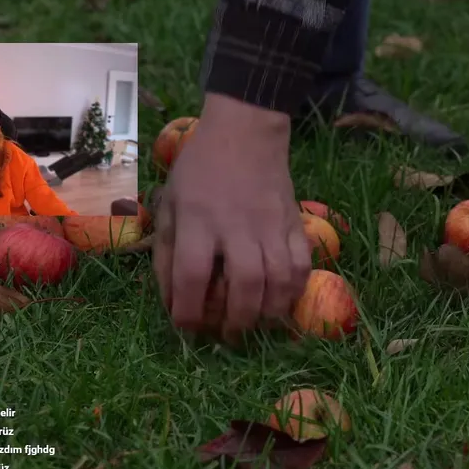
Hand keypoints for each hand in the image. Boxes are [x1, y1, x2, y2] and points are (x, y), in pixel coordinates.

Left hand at [153, 95, 311, 341]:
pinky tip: (282, 301)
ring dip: (268, 312)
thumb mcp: (169, 204)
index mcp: (198, 220)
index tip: (186, 327)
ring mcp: (271, 226)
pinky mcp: (294, 224)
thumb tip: (171, 301)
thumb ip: (166, 252)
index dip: (188, 310)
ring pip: (278, 281)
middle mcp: (236, 226)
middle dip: (236, 321)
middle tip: (228, 335)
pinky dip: (295, 291)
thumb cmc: (200, 170)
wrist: (246, 133)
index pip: (191, 275)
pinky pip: (302, 266)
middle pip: (244, 285)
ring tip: (256, 323)